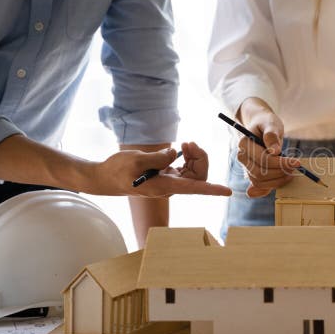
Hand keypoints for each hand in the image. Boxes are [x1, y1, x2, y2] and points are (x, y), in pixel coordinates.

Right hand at [94, 145, 231, 196]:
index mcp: (165, 186)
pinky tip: (182, 149)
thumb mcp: (136, 159)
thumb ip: (159, 158)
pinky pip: (187, 169)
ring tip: (185, 144)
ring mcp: (171, 182)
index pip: (195, 188)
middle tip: (188, 142)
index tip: (228, 191)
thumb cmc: (118, 170)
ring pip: (195, 172)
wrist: (106, 177)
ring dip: (195, 156)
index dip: (212, 189)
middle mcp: (172, 187)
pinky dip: (188, 157)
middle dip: (200, 158)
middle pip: (199, 176)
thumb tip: (175, 155)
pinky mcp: (168, 176)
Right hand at [237, 97, 299, 197]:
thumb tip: (275, 151)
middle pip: (260, 173)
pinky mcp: (252, 173)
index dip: (280, 163)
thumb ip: (272, 135)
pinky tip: (280, 184)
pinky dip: (268, 188)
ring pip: (259, 182)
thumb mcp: (271, 123)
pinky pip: (258, 186)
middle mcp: (242, 157)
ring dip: (278, 180)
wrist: (261, 127)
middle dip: (280, 172)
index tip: (297, 162)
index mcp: (244, 144)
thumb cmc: (266, 123)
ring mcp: (246, 167)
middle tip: (295, 167)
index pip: (263, 159)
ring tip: (292, 171)